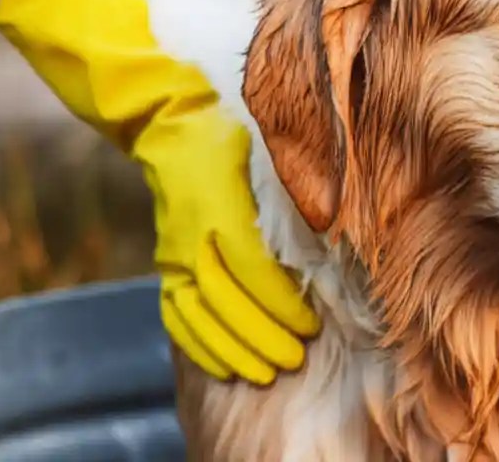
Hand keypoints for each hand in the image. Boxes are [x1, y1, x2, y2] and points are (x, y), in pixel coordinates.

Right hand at [149, 104, 321, 383]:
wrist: (170, 127)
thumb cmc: (232, 140)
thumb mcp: (270, 150)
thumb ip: (299, 184)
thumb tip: (333, 218)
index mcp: (221, 205)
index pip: (251, 266)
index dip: (280, 302)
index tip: (310, 324)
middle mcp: (192, 235)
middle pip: (225, 298)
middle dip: (262, 335)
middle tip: (296, 358)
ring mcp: (174, 253)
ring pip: (199, 314)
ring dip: (233, 349)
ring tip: (266, 372)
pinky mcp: (165, 264)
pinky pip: (176, 315)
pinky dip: (199, 346)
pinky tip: (224, 368)